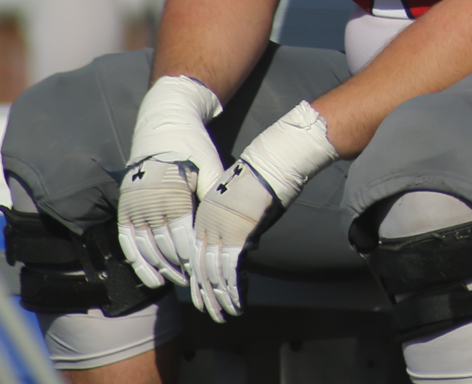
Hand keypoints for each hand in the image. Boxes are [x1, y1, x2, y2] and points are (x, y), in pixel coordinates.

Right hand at [117, 76, 224, 288]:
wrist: (164, 124)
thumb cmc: (194, 147)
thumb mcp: (210, 166)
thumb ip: (212, 194)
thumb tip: (223, 222)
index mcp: (172, 192)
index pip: (182, 234)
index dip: (192, 255)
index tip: (203, 270)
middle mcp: (149, 200)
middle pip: (163, 245)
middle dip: (179, 266)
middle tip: (194, 283)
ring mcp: (133, 204)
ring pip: (143, 247)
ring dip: (157, 267)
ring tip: (172, 283)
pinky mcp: (125, 204)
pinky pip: (126, 239)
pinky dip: (136, 260)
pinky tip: (147, 275)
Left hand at [191, 160, 279, 320]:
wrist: (271, 162)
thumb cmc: (261, 176)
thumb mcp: (239, 199)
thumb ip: (234, 222)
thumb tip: (242, 243)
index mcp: (205, 216)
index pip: (195, 255)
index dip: (198, 280)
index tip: (201, 298)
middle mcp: (207, 226)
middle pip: (200, 268)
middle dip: (205, 295)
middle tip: (211, 314)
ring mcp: (220, 231)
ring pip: (212, 274)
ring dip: (218, 298)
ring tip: (224, 315)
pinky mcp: (236, 235)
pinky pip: (229, 270)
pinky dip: (233, 291)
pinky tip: (236, 304)